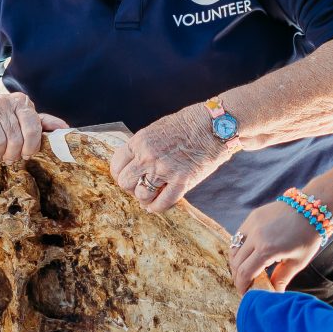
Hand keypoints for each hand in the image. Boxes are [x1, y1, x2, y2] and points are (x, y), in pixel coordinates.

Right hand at [0, 90, 66, 163]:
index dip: (30, 147)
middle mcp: (4, 102)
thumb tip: (66, 129)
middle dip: (12, 154)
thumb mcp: (24, 115)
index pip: (33, 129)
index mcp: (22, 103)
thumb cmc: (3, 115)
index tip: (26, 153)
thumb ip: (44, 122)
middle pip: (15, 139)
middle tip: (8, 157)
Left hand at [109, 106, 228, 213]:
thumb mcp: (158, 129)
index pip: (116, 165)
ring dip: (144, 198)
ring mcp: (164, 170)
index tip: (129, 176)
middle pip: (125, 183)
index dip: (120, 174)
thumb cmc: (189, 124)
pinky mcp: (182, 182)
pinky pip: (161, 204)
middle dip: (131, 187)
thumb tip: (135, 165)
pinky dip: (157, 208)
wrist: (216, 125)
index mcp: (140, 141)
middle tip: (140, 186)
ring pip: (141, 195)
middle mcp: (148, 156)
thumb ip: (144, 147)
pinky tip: (157, 205)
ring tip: (151, 195)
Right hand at [230, 200, 320, 291]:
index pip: (244, 273)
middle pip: (236, 262)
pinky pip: (239, 235)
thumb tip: (274, 294)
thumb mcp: (298, 261)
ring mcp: (252, 224)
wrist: (312, 208)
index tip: (244, 293)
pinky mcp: (253, 216)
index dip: (241, 286)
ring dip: (236, 262)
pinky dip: (239, 247)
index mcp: (267, 250)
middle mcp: (256, 236)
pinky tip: (247, 254)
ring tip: (244, 270)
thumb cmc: (308, 236)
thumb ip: (282, 278)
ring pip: (234, 248)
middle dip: (237, 276)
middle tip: (244, 284)